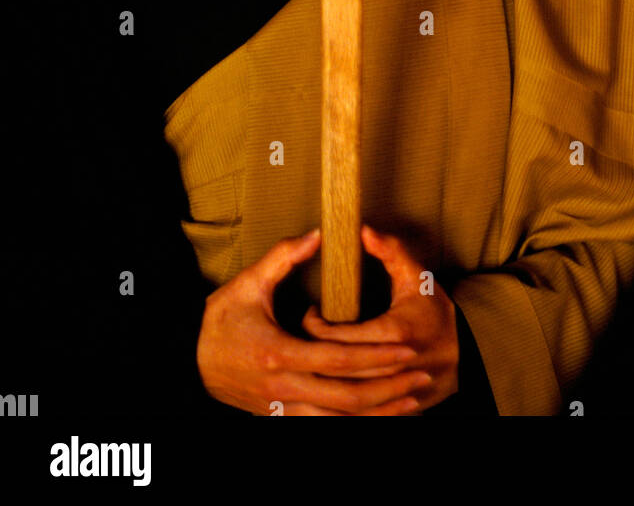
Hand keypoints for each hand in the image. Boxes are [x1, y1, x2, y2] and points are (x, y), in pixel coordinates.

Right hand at [196, 228, 430, 415]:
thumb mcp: (247, 284)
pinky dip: (353, 421)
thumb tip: (317, 234)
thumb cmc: (217, 321)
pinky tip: (376, 415)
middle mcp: (284, 388)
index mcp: (280, 354)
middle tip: (421, 378)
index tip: (408, 348)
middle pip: (347, 398)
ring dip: (377, 412)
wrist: (186, 361)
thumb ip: (283, 258)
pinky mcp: (280, 416)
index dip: (377, 356)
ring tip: (410, 403)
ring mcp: (282, 407)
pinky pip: (324, 424)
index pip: (340, 360)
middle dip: (389, 389)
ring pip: (339, 419)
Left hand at [301, 225, 459, 412]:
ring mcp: (397, 391)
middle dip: (313, 353)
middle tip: (301, 337)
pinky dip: (340, 403)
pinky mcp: (398, 409)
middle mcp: (396, 365)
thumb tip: (364, 230)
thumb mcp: (418, 277)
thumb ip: (391, 251)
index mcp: (397, 331)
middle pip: (338, 368)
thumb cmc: (438, 313)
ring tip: (310, 359)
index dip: (317, 326)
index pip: (342, 336)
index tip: (310, 314)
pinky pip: (359, 413)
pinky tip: (328, 388)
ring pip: (345, 395)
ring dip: (323, 380)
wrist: (470, 353)